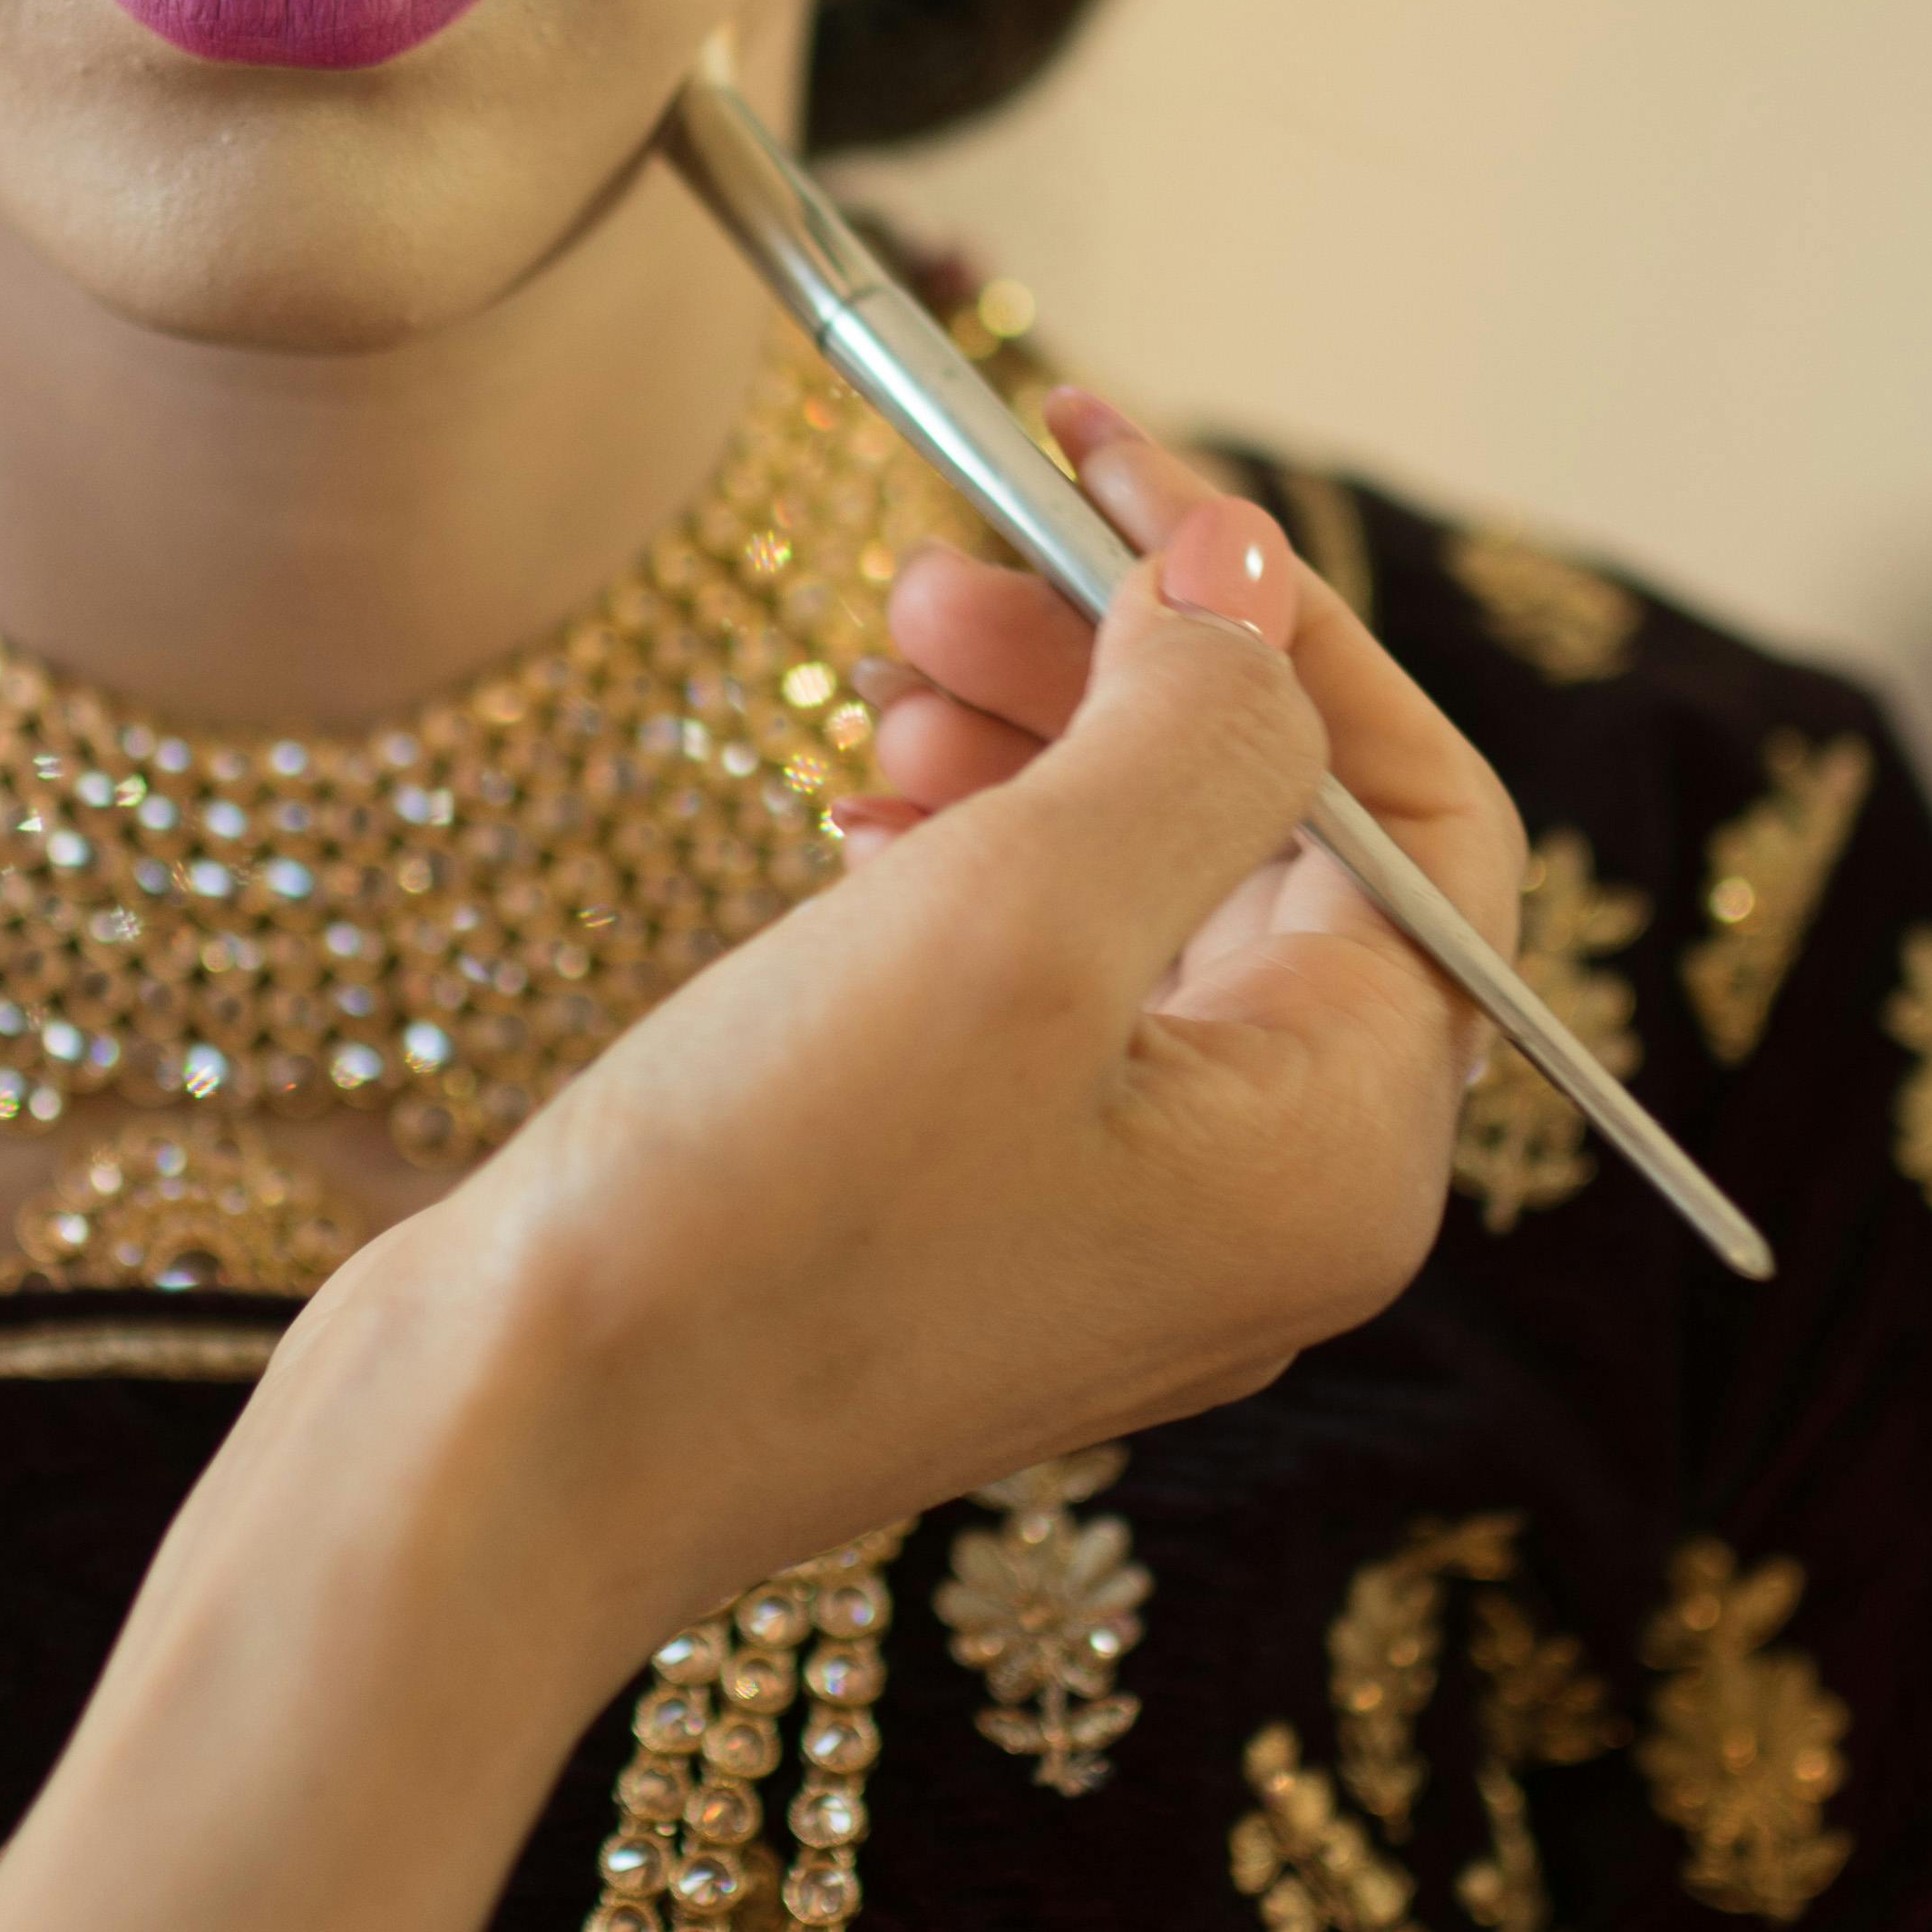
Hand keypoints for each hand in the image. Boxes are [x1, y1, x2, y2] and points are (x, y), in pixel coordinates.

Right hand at [318, 401, 1527, 1684]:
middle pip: (1278, 851)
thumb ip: (1187, 730)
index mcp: (1341, 1153)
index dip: (1293, 626)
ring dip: (1035, 749)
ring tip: (881, 672)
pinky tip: (859, 817)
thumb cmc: (772, 1216)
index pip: (1421, 823)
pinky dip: (968, 866)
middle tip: (949, 562)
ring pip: (1142, 907)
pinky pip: (1035, 994)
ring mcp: (1118, 1223)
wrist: (510, 1454)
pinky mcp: (976, 1222)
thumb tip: (1249, 584)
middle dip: (1131, 671)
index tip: (1119, 477)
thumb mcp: (1018, 920)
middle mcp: (1266, 1202)